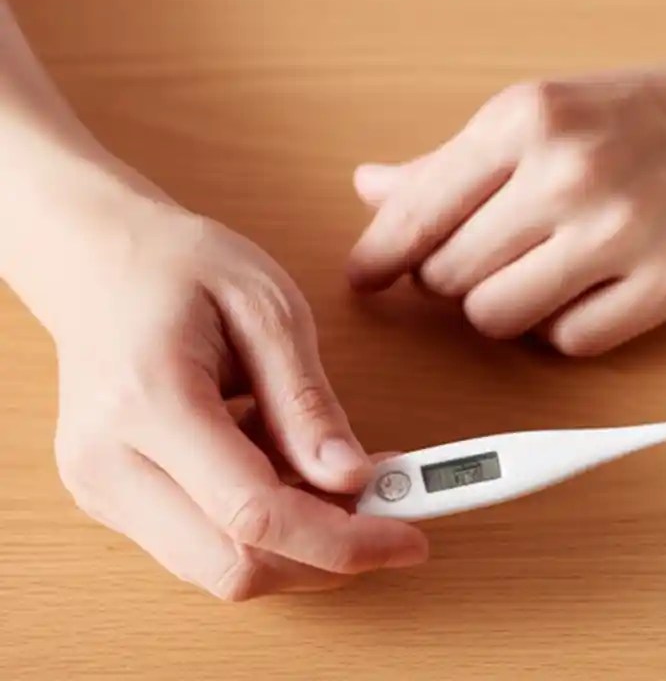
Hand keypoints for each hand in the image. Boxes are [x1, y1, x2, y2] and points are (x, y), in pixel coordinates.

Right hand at [44, 192, 427, 600]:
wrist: (92, 261)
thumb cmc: (178, 267)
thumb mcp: (268, 309)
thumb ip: (307, 401)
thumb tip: (352, 477)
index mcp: (148, 401)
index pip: (253, 514)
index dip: (342, 540)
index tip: (408, 537)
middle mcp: (108, 463)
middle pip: (232, 567)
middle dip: (325, 557)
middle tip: (390, 512)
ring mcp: (101, 489)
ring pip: (217, 569)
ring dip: (298, 545)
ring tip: (340, 478)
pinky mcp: (111, 500)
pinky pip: (200, 544)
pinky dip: (263, 529)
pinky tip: (290, 471)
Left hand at [346, 61, 665, 355]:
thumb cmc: (634, 118)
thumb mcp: (538, 114)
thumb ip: (451, 162)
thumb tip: (371, 191)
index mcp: (524, 120)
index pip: (417, 213)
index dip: (381, 256)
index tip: (365, 277)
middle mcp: (568, 173)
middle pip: (449, 278)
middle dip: (452, 281)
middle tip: (484, 262)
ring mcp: (620, 232)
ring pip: (497, 320)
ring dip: (502, 310)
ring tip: (533, 278)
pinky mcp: (665, 284)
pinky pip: (569, 343)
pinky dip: (563, 329)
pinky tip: (584, 293)